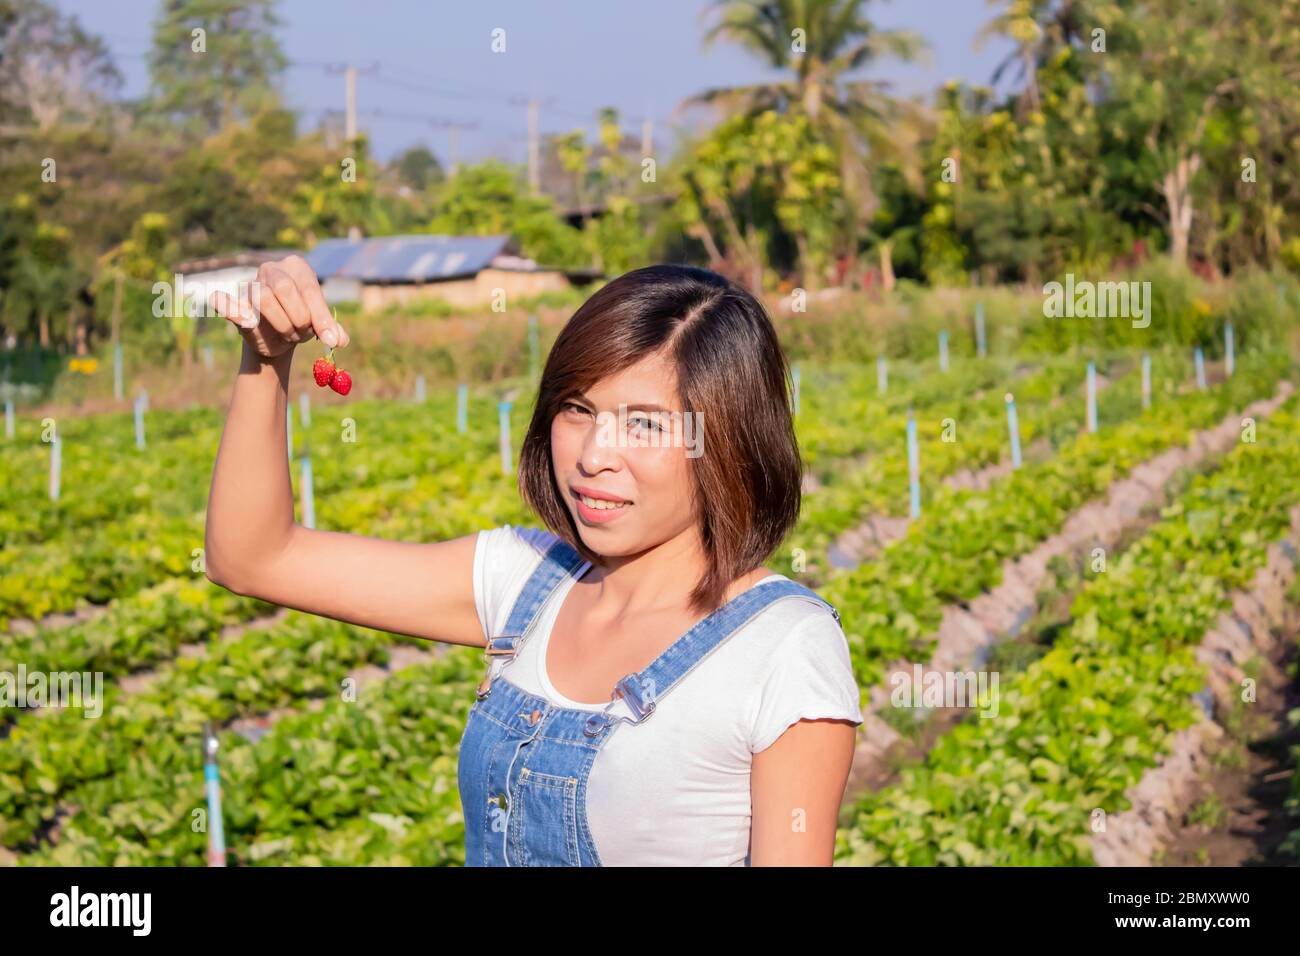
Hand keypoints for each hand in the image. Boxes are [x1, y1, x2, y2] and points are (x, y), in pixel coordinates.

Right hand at [208, 254, 350, 360]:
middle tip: (304, 334)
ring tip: (290, 334)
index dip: (321, 316)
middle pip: (285, 288)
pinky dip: (228, 307)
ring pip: (263, 297)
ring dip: (282, 323)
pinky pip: (225, 303)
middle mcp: (273, 269)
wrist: (277, 338)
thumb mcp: (318, 325)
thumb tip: (339, 341)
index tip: (331, 340)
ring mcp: (251, 284)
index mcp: (298, 267)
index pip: (309, 288)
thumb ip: (331, 329)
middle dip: (299, 318)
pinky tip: (245, 319)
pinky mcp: (234, 304)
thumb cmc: (301, 322)